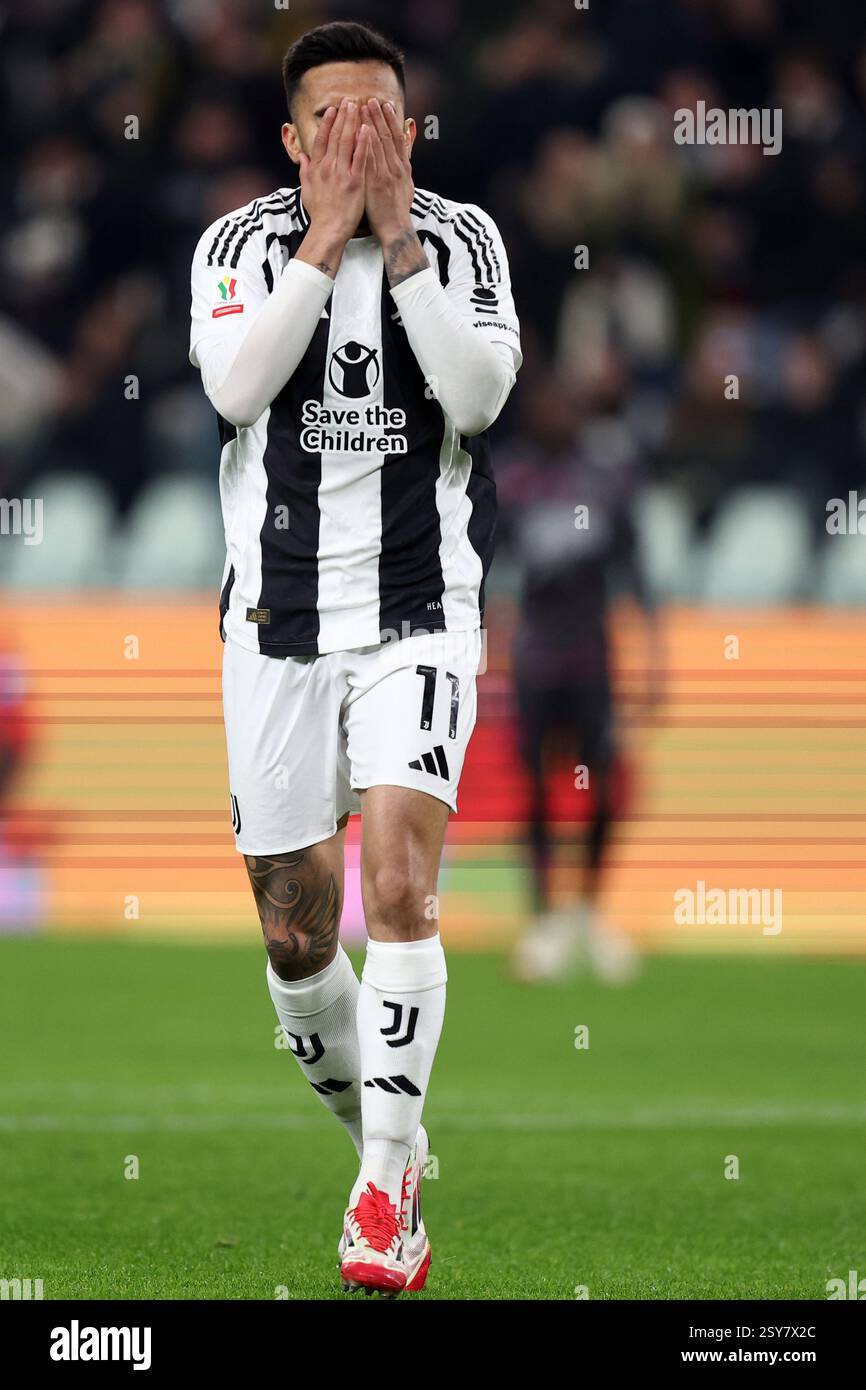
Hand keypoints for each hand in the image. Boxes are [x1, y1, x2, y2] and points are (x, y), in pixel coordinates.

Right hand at [295, 98, 368, 274]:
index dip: (328, 122)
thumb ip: (305, 171)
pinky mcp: (355, 182)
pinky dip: (363, 142)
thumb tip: (302, 157)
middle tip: (349, 100)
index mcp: (317, 168)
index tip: (334, 109)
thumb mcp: (307, 190)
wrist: (329, 230)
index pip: (321, 139)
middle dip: (343, 116)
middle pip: (335, 135)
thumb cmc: (320, 213)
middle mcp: (328, 167)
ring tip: (359, 106)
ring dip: (353, 122)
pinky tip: (368, 128)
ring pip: (347, 142)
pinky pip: (360, 158)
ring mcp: (341, 174)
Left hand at [361, 99, 414, 241]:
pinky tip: (360, 131)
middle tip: (370, 99)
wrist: (396, 229)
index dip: (391, 120)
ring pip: (378, 144)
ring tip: (362, 107)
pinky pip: (369, 159)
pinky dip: (365, 143)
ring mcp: (386, 174)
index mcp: (403, 167)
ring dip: (370, 124)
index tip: (384, 105)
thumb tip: (406, 148)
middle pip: (387, 136)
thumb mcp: (407, 184)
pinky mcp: (376, 183)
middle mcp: (396, 168)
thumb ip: (405, 163)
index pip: (398, 138)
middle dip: (378, 117)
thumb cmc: (398, 209)